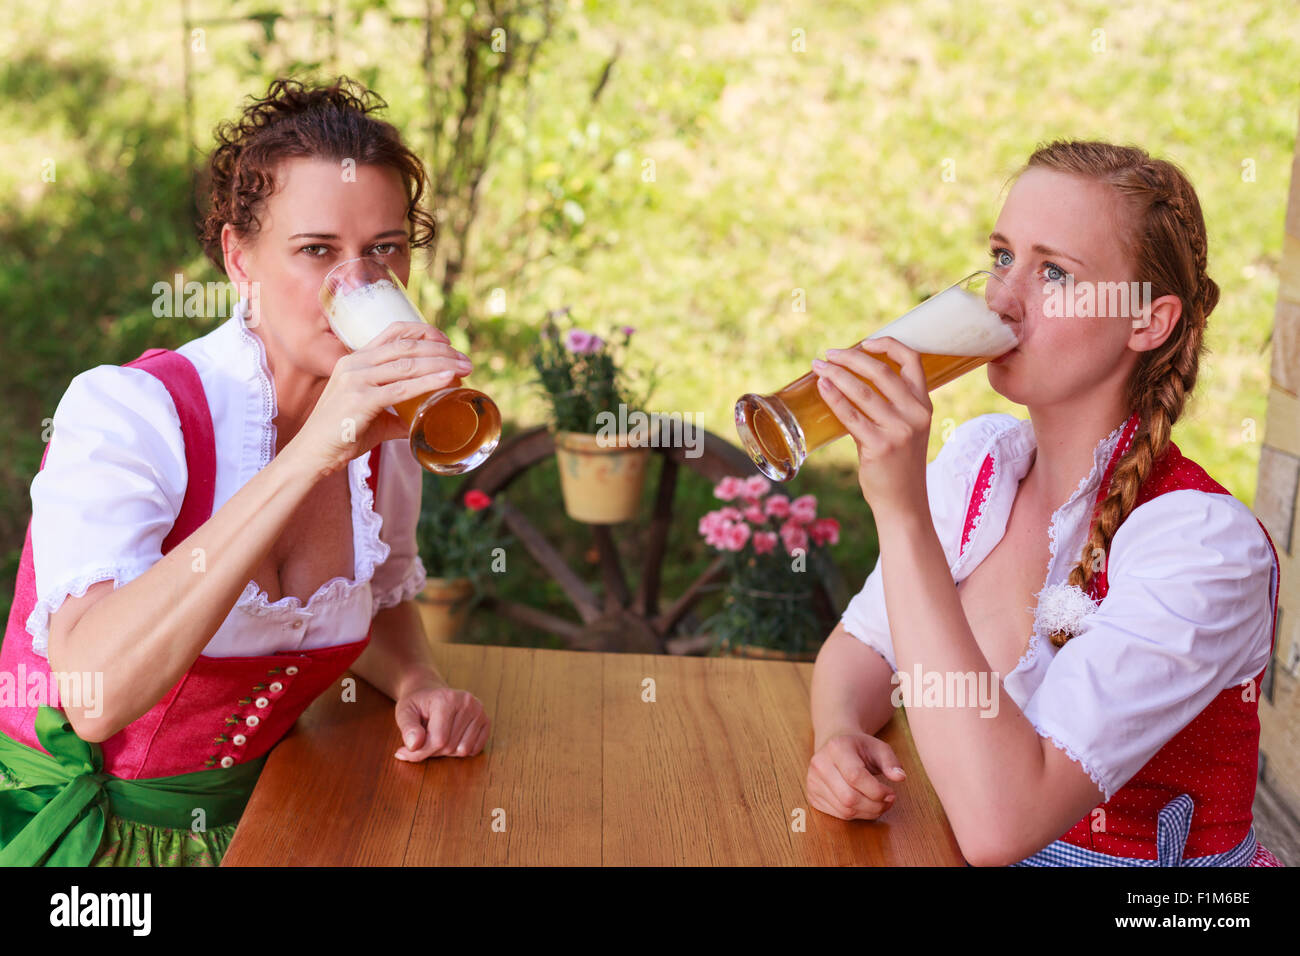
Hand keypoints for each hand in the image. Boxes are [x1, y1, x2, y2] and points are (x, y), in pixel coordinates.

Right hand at [285, 321, 473, 477]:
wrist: (311, 454)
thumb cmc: (340, 435)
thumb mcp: (372, 416)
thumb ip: (398, 415)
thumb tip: (423, 420)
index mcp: (356, 360)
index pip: (393, 333)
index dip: (423, 332)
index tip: (447, 341)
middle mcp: (355, 364)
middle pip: (407, 346)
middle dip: (442, 350)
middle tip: (466, 360)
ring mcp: (356, 380)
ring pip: (407, 363)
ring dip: (441, 363)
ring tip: (465, 368)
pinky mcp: (360, 400)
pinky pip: (401, 388)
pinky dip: (429, 381)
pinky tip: (448, 379)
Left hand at [393, 684, 489, 760]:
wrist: (429, 691)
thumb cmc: (417, 704)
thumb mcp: (404, 712)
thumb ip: (408, 728)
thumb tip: (414, 745)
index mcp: (446, 699)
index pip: (438, 740)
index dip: (421, 752)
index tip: (407, 751)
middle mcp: (467, 702)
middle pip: (450, 746)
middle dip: (433, 751)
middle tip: (422, 741)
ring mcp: (479, 711)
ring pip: (463, 750)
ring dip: (447, 751)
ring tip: (438, 737)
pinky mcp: (486, 720)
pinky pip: (475, 749)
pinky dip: (461, 750)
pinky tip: (451, 738)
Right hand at [806, 731, 907, 820]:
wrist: (835, 746)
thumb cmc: (860, 748)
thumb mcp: (879, 748)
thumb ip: (891, 762)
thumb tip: (900, 778)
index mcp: (836, 747)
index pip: (855, 776)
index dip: (877, 790)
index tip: (891, 793)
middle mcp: (819, 764)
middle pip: (849, 797)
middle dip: (875, 806)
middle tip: (888, 801)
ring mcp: (813, 781)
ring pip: (844, 810)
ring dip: (868, 812)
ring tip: (880, 804)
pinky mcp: (812, 796)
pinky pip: (838, 815)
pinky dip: (857, 815)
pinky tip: (865, 806)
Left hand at [811, 336, 931, 511]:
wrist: (904, 503)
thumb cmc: (899, 464)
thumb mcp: (906, 429)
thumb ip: (891, 406)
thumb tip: (852, 380)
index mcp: (923, 405)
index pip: (912, 361)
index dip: (888, 345)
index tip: (864, 342)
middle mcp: (915, 415)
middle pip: (881, 372)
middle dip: (850, 358)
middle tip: (828, 354)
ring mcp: (898, 431)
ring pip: (862, 391)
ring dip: (836, 374)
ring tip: (819, 367)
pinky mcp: (879, 446)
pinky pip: (850, 415)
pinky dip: (834, 397)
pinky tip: (822, 386)